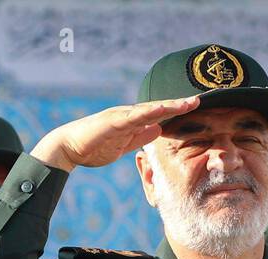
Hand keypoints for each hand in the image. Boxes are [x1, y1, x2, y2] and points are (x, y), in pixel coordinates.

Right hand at [29, 97, 198, 172]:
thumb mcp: (123, 145)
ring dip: (169, 105)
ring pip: (149, 109)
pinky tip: (162, 110)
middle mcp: (128, 115)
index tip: (194, 108)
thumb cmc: (92, 147)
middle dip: (178, 105)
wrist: (68, 148)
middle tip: (199, 100)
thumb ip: (140, 136)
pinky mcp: (111, 122)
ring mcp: (120, 117)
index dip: (176, 111)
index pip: (157, 115)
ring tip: (188, 103)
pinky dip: (148, 112)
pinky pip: (133, 117)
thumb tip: (159, 128)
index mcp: (131, 121)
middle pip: (157, 108)